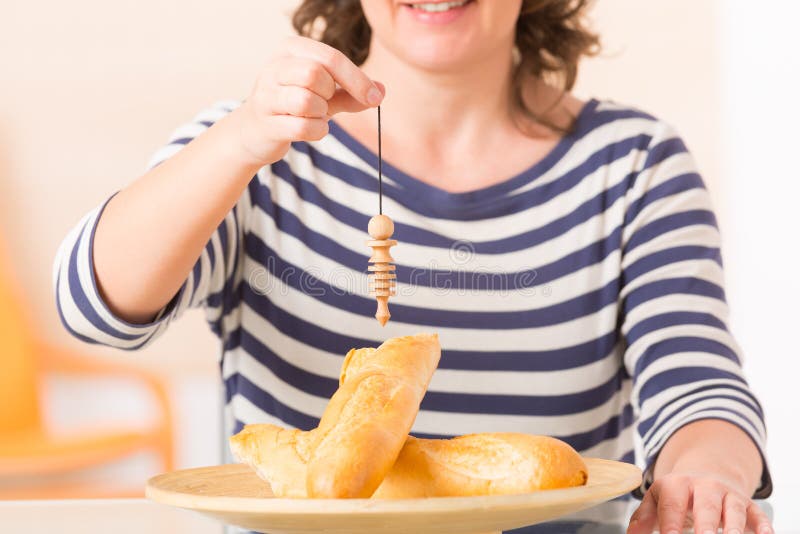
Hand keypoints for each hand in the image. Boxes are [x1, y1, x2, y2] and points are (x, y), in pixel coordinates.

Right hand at [234, 35, 384, 166]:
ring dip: (321, 114)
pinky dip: (316, 132)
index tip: (375, 97)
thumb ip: (352, 92)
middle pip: (315, 74)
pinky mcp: (264, 122)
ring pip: (306, 101)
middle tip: (325, 102)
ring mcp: (265, 94)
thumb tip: (381, 91)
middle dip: (330, 94)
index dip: (357, 79)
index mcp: (291, 49)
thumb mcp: (326, 95)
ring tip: (315, 115)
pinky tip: (311, 129)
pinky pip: (301, 127)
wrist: (256, 131)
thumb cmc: (295, 106)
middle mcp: (274, 67)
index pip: (330, 57)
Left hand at [627, 471, 771, 533]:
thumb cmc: (677, 496)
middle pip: (705, 506)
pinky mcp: (748, 505)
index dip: (670, 524)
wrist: (705, 474)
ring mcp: (728, 495)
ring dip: (734, 527)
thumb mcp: (657, 500)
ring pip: (734, 510)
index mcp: (676, 485)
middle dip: (706, 524)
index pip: (672, 505)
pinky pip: (758, 514)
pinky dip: (763, 526)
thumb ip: (643, 518)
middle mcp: (704, 487)